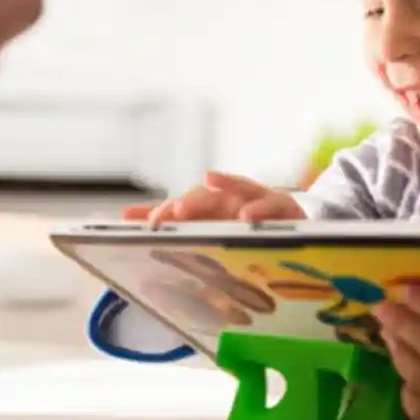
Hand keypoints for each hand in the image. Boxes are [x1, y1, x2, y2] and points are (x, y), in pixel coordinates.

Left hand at [121, 171, 305, 223]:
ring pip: (236, 191)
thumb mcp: (210, 228)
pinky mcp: (283, 207)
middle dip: (188, 203)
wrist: (295, 226)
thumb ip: (171, 223)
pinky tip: (246, 216)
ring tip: (203, 205)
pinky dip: (259, 208)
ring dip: (220, 192)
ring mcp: (257, 200)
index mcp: (212, 208)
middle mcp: (232, 199)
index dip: (165, 211)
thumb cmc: (247, 226)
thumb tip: (125, 217)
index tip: (150, 222)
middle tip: (171, 215)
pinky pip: (271, 204)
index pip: (184, 206)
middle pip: (206, 196)